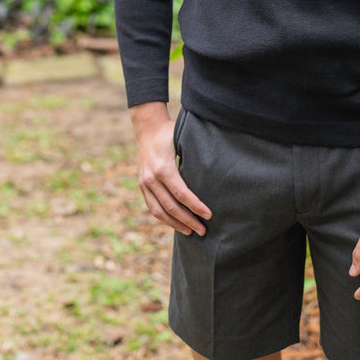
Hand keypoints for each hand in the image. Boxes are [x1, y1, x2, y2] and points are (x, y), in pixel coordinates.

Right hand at [130, 102, 210, 235]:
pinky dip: (165, 218)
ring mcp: (144, 183)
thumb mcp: (183, 140)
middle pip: (171, 207)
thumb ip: (195, 156)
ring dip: (176, 224)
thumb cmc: (170, 133)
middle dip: (188, 220)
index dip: (195, 206)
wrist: (147, 128)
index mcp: (163, 168)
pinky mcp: (142, 186)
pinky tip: (177, 223)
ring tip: (191, 231)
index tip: (208, 215)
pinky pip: (152, 207)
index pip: (181, 193)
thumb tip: (217, 170)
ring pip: (159, 212)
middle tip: (203, 230)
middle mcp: (151, 178)